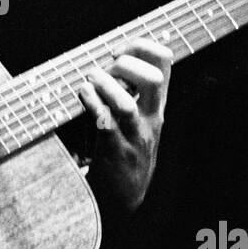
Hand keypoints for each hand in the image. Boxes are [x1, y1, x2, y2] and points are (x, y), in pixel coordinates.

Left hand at [77, 38, 174, 211]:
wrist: (125, 201)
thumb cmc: (126, 152)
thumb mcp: (140, 121)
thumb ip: (133, 91)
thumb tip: (113, 58)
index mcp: (157, 106)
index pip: (164, 64)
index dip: (142, 47)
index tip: (117, 50)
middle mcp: (150, 119)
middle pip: (152, 79)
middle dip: (127, 64)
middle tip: (106, 67)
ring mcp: (134, 137)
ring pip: (126, 104)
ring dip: (105, 86)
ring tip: (91, 78)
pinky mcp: (115, 152)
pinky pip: (105, 123)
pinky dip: (92, 103)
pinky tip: (83, 93)